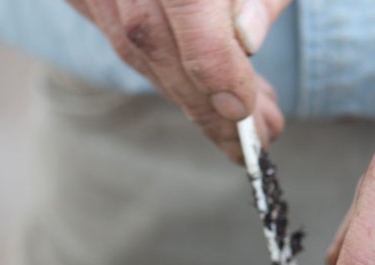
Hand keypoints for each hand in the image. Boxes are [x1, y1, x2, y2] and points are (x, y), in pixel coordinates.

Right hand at [67, 0, 289, 160]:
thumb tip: (246, 44)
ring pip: (134, 45)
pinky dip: (165, 69)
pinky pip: (120, 35)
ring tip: (239, 125)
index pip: (187, 6)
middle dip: (206, 103)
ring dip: (189, 94)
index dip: (218, 69)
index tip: (248, 115)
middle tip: (253, 142)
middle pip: (154, 40)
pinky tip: (203, 93)